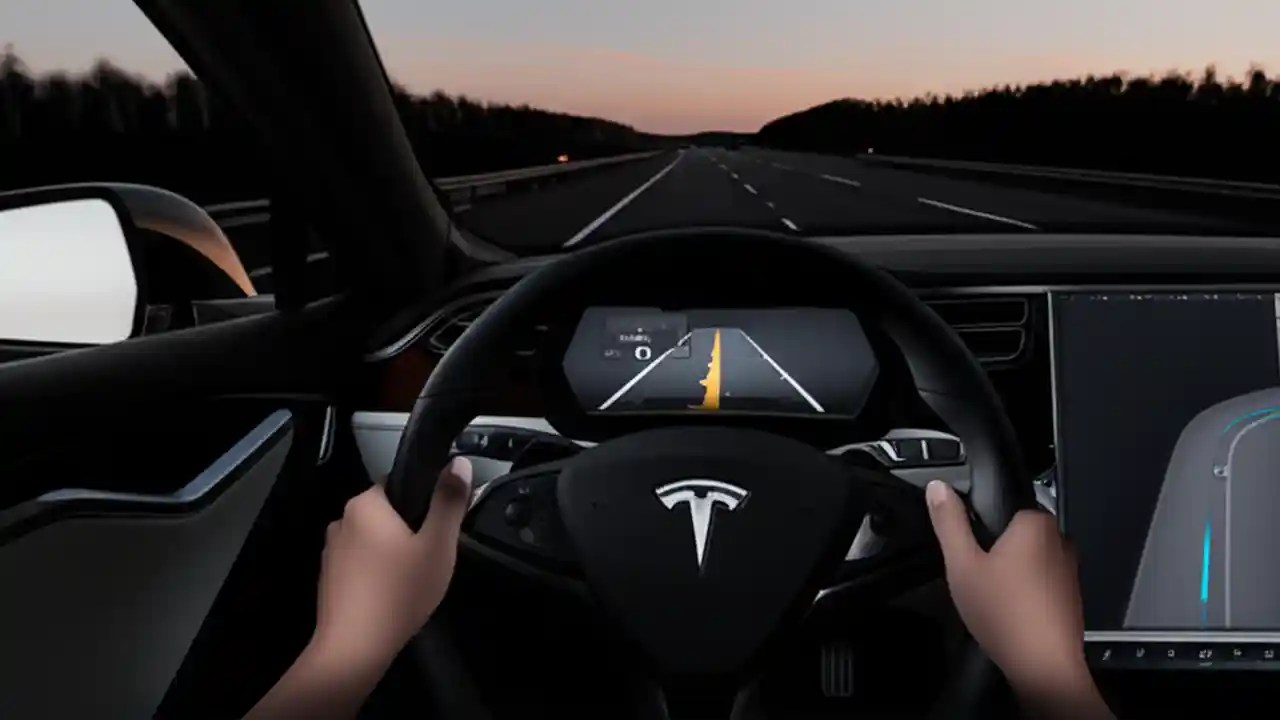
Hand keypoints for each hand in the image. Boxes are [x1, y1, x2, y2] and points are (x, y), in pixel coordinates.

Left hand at [312, 457, 472, 666]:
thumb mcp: (438, 545)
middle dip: (408, 529)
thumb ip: (449, 501)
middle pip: (385, 513)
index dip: (423, 501)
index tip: (439, 526)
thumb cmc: (399, 591)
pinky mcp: (327, 578)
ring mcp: (330, 551)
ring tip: (413, 578)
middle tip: (432, 555)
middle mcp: (341, 520)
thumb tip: (458, 463)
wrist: (354, 648)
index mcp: (365, 503)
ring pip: (371, 540)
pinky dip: (374, 572)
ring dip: (390, 552)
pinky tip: (390, 594)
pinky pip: (358, 563)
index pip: (398, 484)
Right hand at [924, 480, 1097, 702]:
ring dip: (1011, 574)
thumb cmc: (1003, 612)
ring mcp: (1070, 569)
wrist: (1043, 666)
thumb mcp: (962, 564)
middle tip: (976, 578)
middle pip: (1015, 534)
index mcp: (1036, 522)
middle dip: (995, 552)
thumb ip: (949, 522)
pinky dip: (1025, 593)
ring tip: (992, 598)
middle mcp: (1060, 540)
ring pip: (1028, 560)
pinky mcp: (1072, 595)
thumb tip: (938, 486)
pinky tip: (1011, 612)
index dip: (980, 529)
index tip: (969, 553)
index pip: (1002, 506)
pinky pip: (1040, 583)